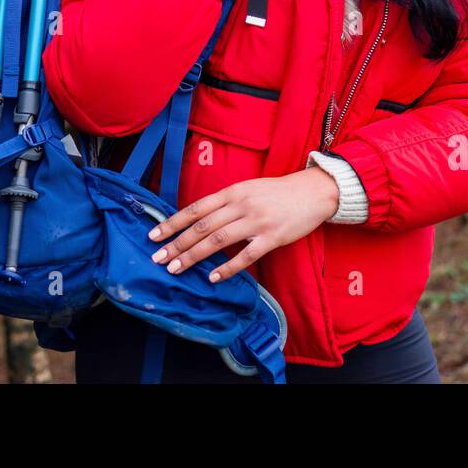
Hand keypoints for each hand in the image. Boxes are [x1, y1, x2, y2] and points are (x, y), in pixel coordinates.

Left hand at [145, 167, 340, 282]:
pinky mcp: (272, 237)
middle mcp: (241, 205)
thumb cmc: (277, 192)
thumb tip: (198, 220)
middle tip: (158, 258)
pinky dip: (227, 268)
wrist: (313, 192)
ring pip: (218, 241)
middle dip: (177, 243)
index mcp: (232, 192)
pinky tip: (213, 278)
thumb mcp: (247, 189)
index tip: (154, 235)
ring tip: (177, 269)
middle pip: (202, 226)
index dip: (173, 222)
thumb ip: (225, 202)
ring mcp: (257, 222)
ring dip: (194, 256)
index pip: (196, 209)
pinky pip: (246, 256)